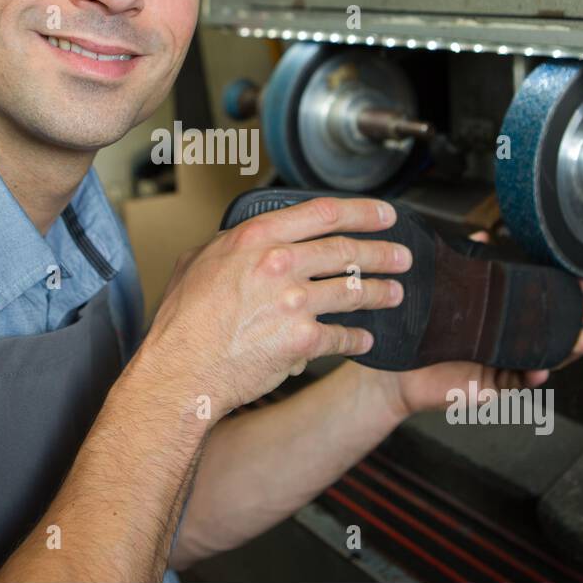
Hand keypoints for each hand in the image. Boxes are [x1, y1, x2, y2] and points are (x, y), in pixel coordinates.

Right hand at [140, 196, 412, 421]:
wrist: (181, 371)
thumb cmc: (182, 323)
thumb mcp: (195, 262)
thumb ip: (226, 245)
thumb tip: (238, 240)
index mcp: (255, 238)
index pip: (323, 213)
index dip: (362, 212)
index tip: (384, 214)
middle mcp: (279, 264)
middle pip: (346, 251)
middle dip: (383, 253)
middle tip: (401, 256)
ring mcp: (293, 302)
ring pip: (352, 291)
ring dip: (381, 293)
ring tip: (395, 294)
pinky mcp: (302, 341)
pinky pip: (342, 337)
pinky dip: (357, 339)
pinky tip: (365, 340)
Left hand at [377, 231, 582, 418]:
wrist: (397, 369)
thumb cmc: (423, 333)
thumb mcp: (447, 294)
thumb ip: (467, 265)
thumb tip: (484, 234)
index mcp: (497, 319)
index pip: (535, 303)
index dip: (560, 293)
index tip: (582, 281)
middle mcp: (502, 340)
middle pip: (548, 331)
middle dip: (575, 320)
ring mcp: (499, 363)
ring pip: (541, 357)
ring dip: (565, 350)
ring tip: (581, 339)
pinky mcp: (490, 385)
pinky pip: (516, 382)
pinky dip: (530, 376)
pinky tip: (540, 369)